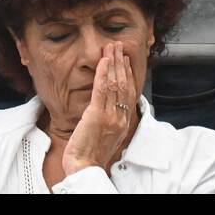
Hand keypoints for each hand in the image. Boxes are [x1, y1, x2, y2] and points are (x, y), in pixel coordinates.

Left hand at [63, 42, 137, 176]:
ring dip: (113, 62)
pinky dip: (103, 73)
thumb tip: (107, 105)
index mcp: (123, 121)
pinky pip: (102, 90)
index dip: (127, 73)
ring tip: (111, 47)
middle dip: (121, 62)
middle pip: (124, 84)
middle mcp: (120, 117)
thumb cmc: (91, 154)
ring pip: (115, 84)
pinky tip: (103, 61)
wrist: (85, 168)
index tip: (125, 59)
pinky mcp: (97, 115)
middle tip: (119, 46)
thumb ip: (110, 118)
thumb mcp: (106, 134)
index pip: (129, 92)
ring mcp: (111, 116)